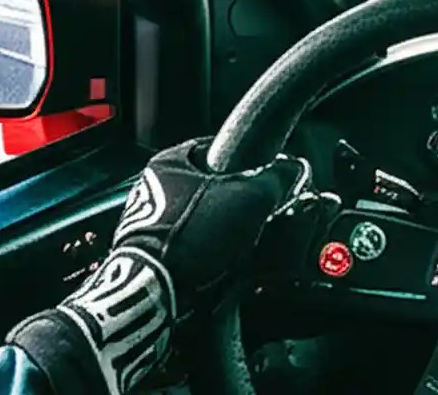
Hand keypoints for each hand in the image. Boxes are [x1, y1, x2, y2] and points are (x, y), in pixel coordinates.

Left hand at [7, 137, 310, 394]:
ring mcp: (147, 220)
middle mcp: (151, 186)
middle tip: (253, 215)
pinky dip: (206, 251)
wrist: (154, 290)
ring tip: (235, 244)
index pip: (218, 147)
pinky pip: (191, 243)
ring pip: (203, 217)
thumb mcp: (249, 199)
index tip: (262, 178)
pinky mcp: (150, 250)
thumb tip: (290, 169)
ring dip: (221, 230)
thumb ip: (274, 178)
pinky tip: (217, 262)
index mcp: (169, 161)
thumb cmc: (190, 239)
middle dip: (235, 202)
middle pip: (212, 185)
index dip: (247, 162)